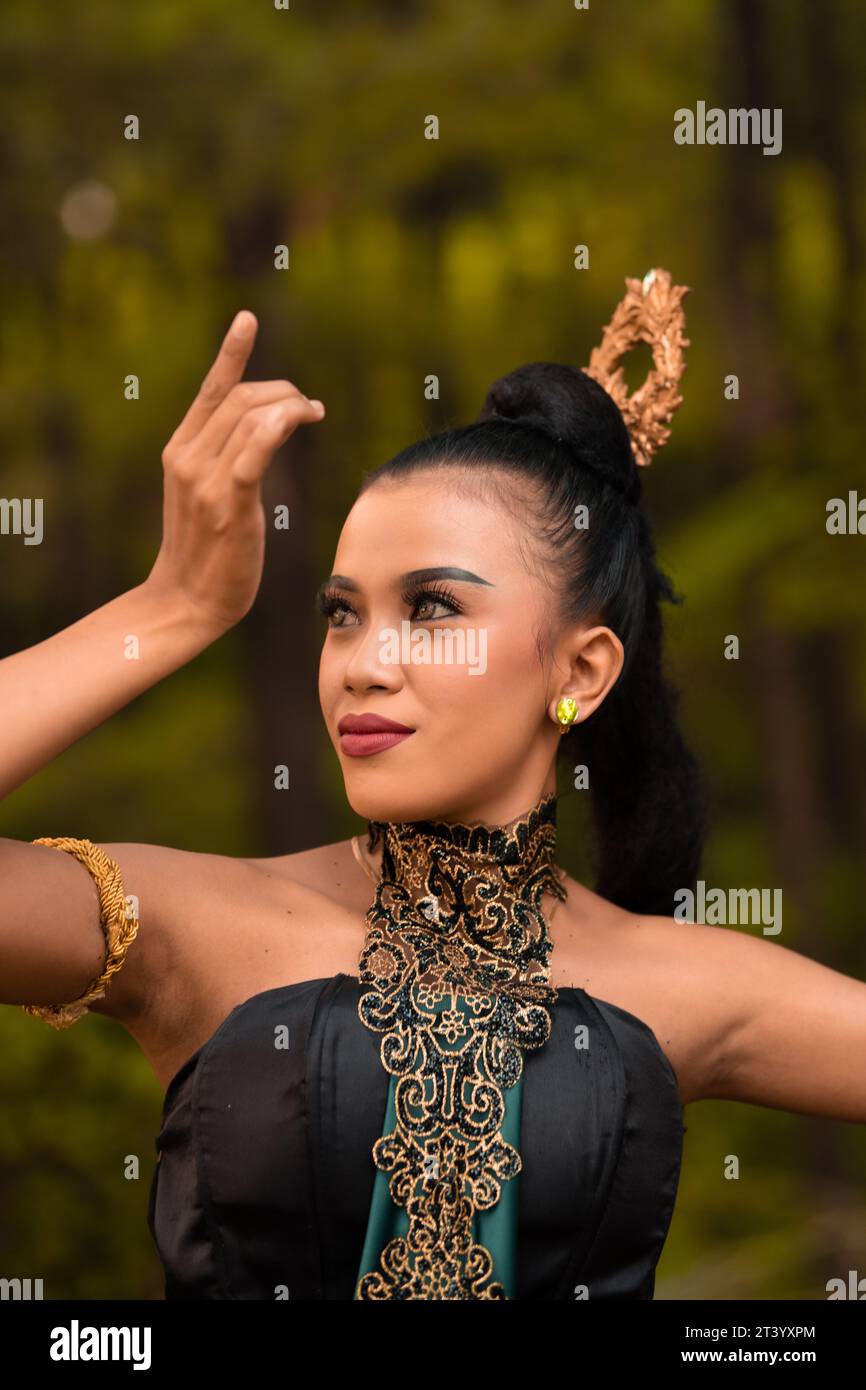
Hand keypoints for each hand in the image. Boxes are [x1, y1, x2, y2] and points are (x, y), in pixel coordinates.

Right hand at [145, 310, 324, 633]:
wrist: (187, 600)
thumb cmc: (207, 552)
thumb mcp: (210, 495)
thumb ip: (229, 460)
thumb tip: (265, 432)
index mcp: (179, 450)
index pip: (210, 390)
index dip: (232, 353)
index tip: (247, 319)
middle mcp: (186, 457)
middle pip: (238, 397)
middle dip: (281, 390)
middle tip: (309, 406)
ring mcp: (204, 479)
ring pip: (250, 415)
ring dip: (290, 405)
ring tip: (313, 413)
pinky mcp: (227, 502)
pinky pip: (254, 449)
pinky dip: (279, 424)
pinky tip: (302, 418)